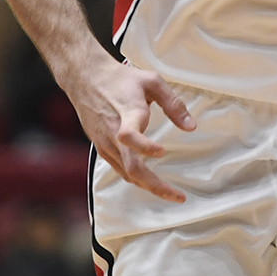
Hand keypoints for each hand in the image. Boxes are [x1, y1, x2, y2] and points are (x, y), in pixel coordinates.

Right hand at [67, 58, 194, 202]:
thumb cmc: (121, 79)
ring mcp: (105, 143)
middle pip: (131, 167)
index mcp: (127, 114)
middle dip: (155, 185)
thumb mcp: (152, 81)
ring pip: (126, 173)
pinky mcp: (101, 148)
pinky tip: (150, 182)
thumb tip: (191, 127)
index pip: (129, 135)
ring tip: (171, 194)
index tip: (162, 151)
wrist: (85, 79)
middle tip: (178, 196)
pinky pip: (119, 170)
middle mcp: (114, 133)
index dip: (144, 146)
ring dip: (149, 186)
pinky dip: (136, 179)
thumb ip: (173, 104)